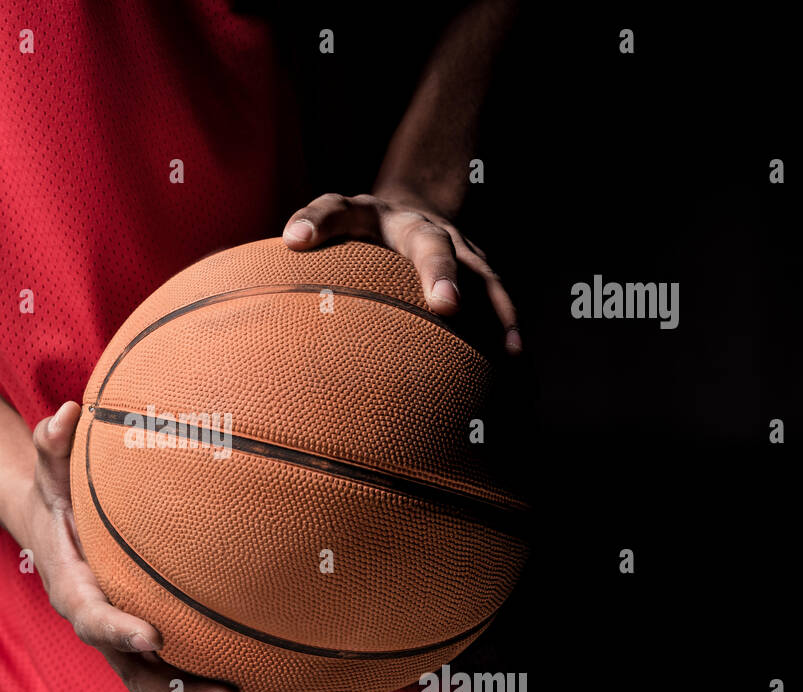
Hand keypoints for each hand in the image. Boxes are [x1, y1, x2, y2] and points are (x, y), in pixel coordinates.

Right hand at [25, 401, 290, 691]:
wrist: (57, 532)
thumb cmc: (59, 498)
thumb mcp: (50, 472)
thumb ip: (54, 447)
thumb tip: (67, 414)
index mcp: (74, 590)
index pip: (90, 617)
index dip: (118, 630)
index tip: (152, 635)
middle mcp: (104, 628)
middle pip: (141, 674)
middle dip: (184, 690)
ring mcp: (132, 643)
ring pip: (173, 684)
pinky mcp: (157, 644)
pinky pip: (191, 670)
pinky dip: (230, 682)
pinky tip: (285, 685)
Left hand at [282, 189, 520, 354]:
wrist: (411, 208)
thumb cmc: (358, 233)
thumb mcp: (331, 227)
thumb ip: (309, 234)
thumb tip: (282, 250)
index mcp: (370, 216)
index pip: (337, 209)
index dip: (317, 219)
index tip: (295, 238)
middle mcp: (422, 227)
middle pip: (432, 245)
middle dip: (441, 274)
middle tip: (446, 307)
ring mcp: (459, 248)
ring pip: (484, 277)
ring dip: (499, 313)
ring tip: (510, 354)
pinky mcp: (480, 273)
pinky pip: (500, 305)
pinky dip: (511, 335)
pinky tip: (520, 373)